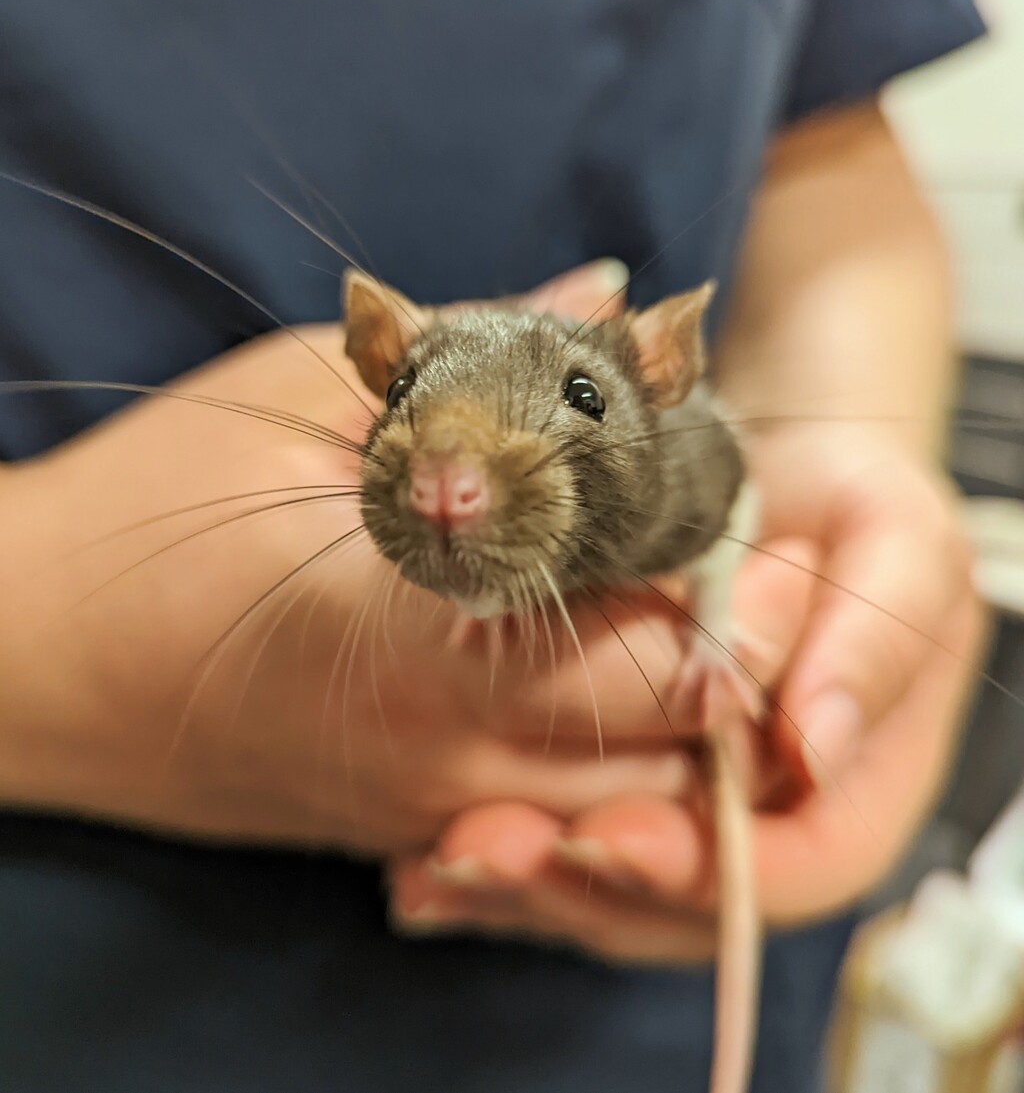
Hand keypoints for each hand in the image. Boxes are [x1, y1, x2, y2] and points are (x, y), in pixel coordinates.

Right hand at [0, 260, 704, 853]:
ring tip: (680, 611)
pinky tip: (598, 685)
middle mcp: (447, 745)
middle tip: (730, 550)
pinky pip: (560, 827)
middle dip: (730, 640)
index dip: (727, 567)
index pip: (651, 629)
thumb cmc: (147, 507)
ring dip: (684, 712)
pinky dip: (614, 771)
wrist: (30, 657)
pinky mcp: (409, 825)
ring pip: (636, 803)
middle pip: (670, 727)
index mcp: (422, 628)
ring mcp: (431, 805)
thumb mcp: (300, 394)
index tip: (741, 499)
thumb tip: (613, 301)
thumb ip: (477, 351)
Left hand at [388, 425, 983, 958]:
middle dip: (582, 885)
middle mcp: (771, 821)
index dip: (705, 867)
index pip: (798, 867)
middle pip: (684, 903)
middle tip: (484, 851)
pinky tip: (425, 870)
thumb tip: (814, 744)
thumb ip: (872, 644)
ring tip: (442, 862)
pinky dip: (499, 871)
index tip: (612, 836)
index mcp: (859, 783)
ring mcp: (693, 815)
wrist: (787, 501)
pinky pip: (568, 850)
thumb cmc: (849, 513)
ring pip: (613, 894)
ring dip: (525, 887)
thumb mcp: (896, 544)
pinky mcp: (629, 795)